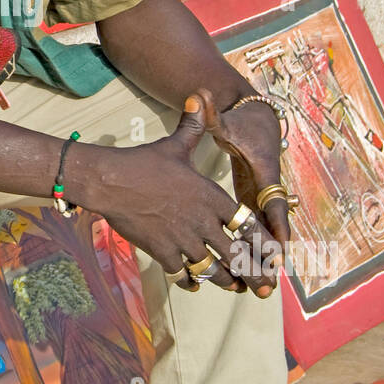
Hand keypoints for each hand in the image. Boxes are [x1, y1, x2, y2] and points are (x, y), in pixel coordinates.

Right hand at [71, 95, 281, 297]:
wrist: (109, 181)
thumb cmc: (143, 162)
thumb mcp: (174, 144)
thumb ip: (193, 126)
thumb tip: (199, 96)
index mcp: (210, 197)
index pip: (248, 225)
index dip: (263, 244)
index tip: (274, 256)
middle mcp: (201, 221)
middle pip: (236, 254)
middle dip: (253, 273)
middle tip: (264, 286)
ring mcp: (182, 239)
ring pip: (213, 269)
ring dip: (227, 281)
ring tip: (237, 287)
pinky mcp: (161, 251)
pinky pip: (183, 273)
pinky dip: (191, 281)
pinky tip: (196, 284)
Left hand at [195, 86, 290, 268]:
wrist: (257, 121)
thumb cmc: (241, 123)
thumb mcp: (225, 120)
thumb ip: (210, 113)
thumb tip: (198, 94)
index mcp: (264, 170)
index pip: (273, 199)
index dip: (277, 224)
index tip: (280, 247)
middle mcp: (267, 187)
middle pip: (271, 225)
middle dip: (269, 254)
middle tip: (268, 280)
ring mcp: (260, 197)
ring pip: (262, 233)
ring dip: (260, 259)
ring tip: (258, 288)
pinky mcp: (252, 202)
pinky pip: (254, 230)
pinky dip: (251, 250)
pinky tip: (245, 273)